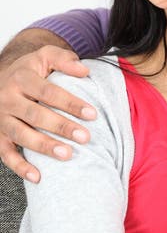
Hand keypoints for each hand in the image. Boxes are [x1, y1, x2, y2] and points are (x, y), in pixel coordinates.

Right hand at [0, 46, 95, 180]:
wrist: (2, 77)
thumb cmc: (31, 70)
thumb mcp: (45, 56)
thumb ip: (64, 59)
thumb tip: (84, 71)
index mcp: (21, 78)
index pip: (48, 92)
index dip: (70, 103)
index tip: (92, 114)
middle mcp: (8, 98)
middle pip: (35, 115)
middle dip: (61, 126)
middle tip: (85, 137)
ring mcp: (1, 119)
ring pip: (21, 135)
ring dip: (43, 147)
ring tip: (67, 155)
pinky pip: (6, 154)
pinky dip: (20, 167)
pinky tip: (37, 177)